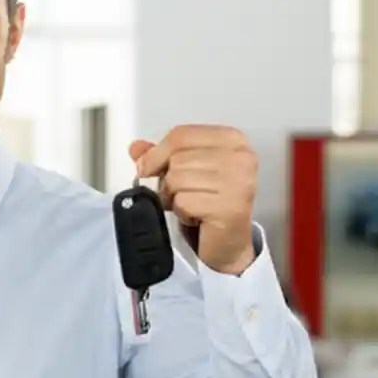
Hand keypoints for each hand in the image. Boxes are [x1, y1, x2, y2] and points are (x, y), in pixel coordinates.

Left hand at [130, 124, 257, 274]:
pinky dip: (182, 212)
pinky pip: (184, 202)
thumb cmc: (207, 205)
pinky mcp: (231, 207)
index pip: (181, 135)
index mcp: (232, 140)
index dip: (156, 154)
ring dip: (175, 198)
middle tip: (182, 195)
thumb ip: (161, 156)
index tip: (150, 169)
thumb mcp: (184, 173)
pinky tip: (196, 217)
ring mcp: (239, 181)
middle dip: (168, 181)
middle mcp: (241, 157)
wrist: (227, 243)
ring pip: (177, 179)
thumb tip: (136, 147)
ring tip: (192, 206)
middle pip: (177, 158)